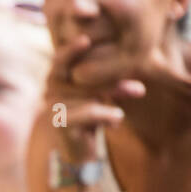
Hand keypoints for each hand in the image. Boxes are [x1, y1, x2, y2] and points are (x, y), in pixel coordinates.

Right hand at [45, 34, 145, 163]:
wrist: (78, 152)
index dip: (72, 47)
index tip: (87, 39)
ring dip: (116, 90)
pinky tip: (117, 120)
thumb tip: (139, 53)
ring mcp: (52, 106)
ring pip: (88, 91)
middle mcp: (51, 88)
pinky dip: (107, 114)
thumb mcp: (100, 91)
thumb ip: (107, 74)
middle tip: (139, 77)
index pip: (63, 56)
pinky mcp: (59, 123)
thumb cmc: (91, 115)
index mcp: (58, 76)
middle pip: (82, 73)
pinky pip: (89, 111)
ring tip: (139, 91)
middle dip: (113, 74)